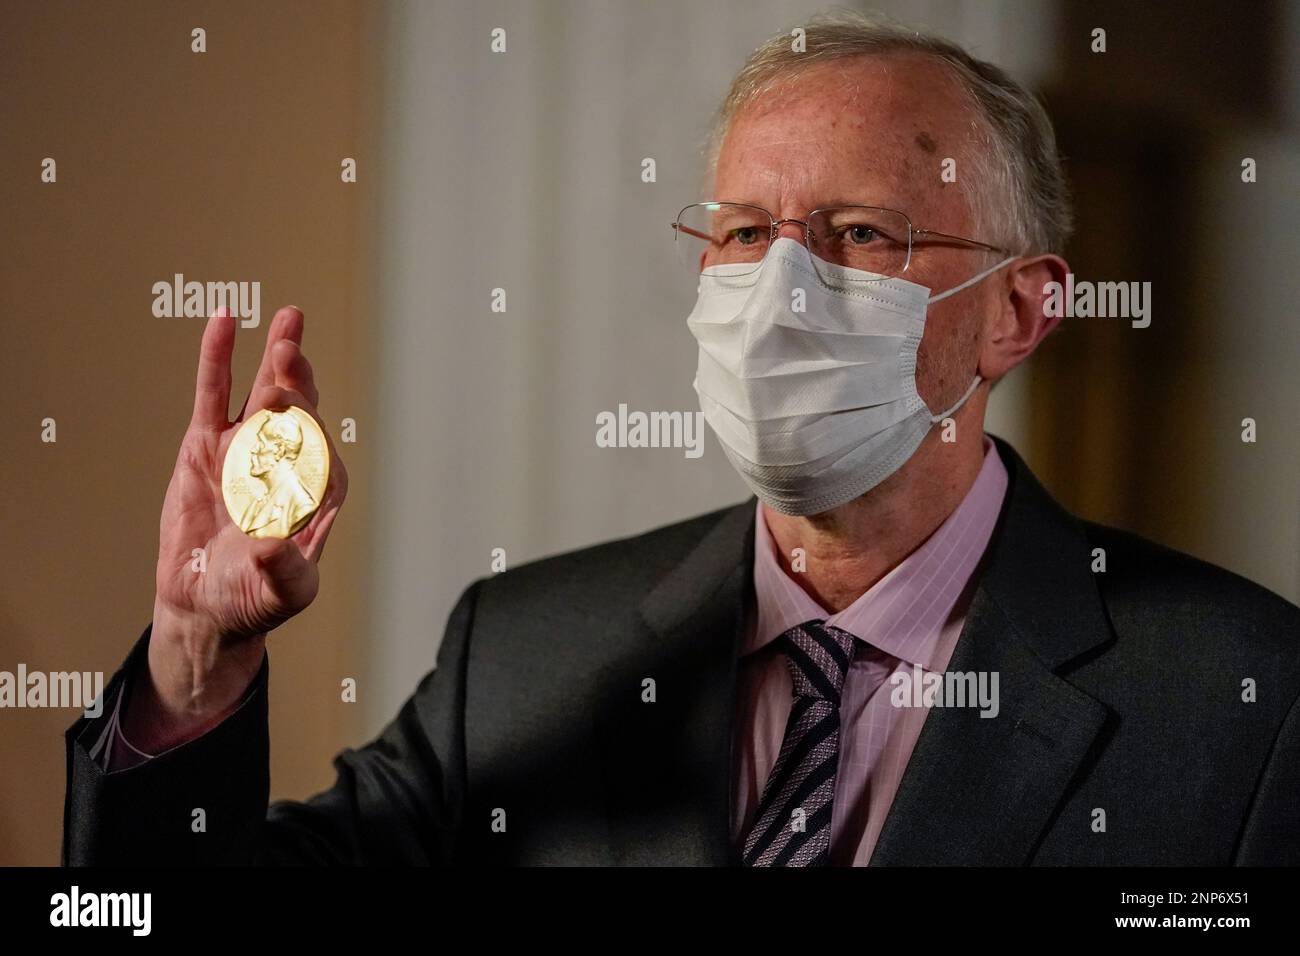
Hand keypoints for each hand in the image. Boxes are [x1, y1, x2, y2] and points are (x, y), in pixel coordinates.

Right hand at [125, 306, 348, 750]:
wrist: (205, 604)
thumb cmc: (253, 599)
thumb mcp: (278, 592)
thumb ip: (283, 568)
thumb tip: (277, 542)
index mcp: (317, 497)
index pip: (322, 460)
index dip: (311, 447)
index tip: (296, 444)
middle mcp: (288, 466)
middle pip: (300, 417)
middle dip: (299, 385)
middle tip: (290, 351)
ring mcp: (247, 450)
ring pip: (265, 397)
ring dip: (276, 360)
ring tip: (289, 324)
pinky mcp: (207, 445)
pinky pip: (213, 395)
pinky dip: (217, 359)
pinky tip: (223, 322)